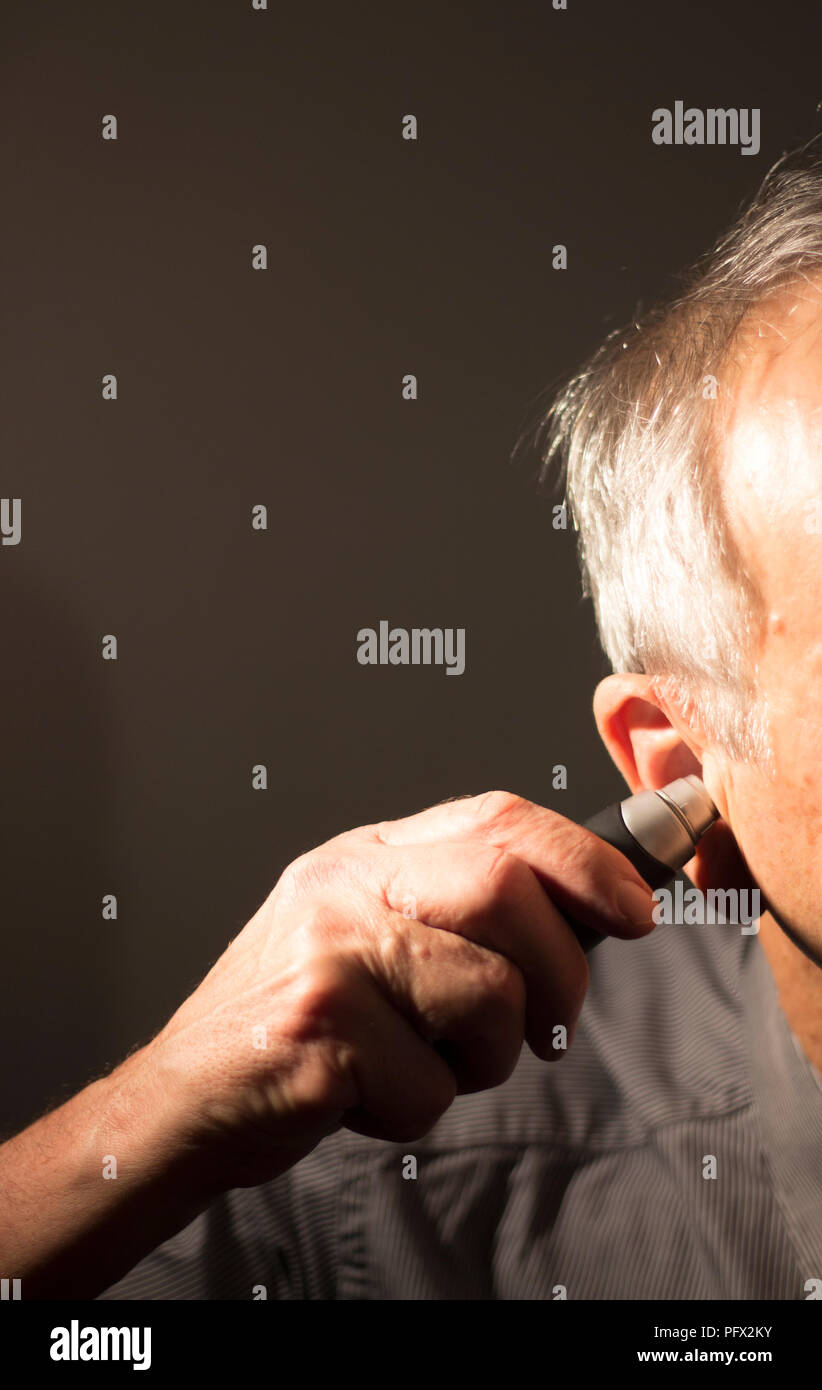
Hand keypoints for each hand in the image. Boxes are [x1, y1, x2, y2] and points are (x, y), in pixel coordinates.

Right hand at [149, 791, 656, 1192]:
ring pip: (489, 992)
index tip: (637, 906)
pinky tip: (369, 1097)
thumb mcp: (370, 935)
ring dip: (488, 1057)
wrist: (188, 1097)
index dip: (584, 859)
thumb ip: (459, 909)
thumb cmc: (301, 1022)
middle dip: (562, 969)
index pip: (498, 817)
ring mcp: (327, 951)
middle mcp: (345, 885)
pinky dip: (421, 1108)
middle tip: (552, 1025)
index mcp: (368, 855)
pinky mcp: (316, 1029)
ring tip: (433, 1064)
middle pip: (505, 887)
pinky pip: (432, 1080)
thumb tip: (594, 910)